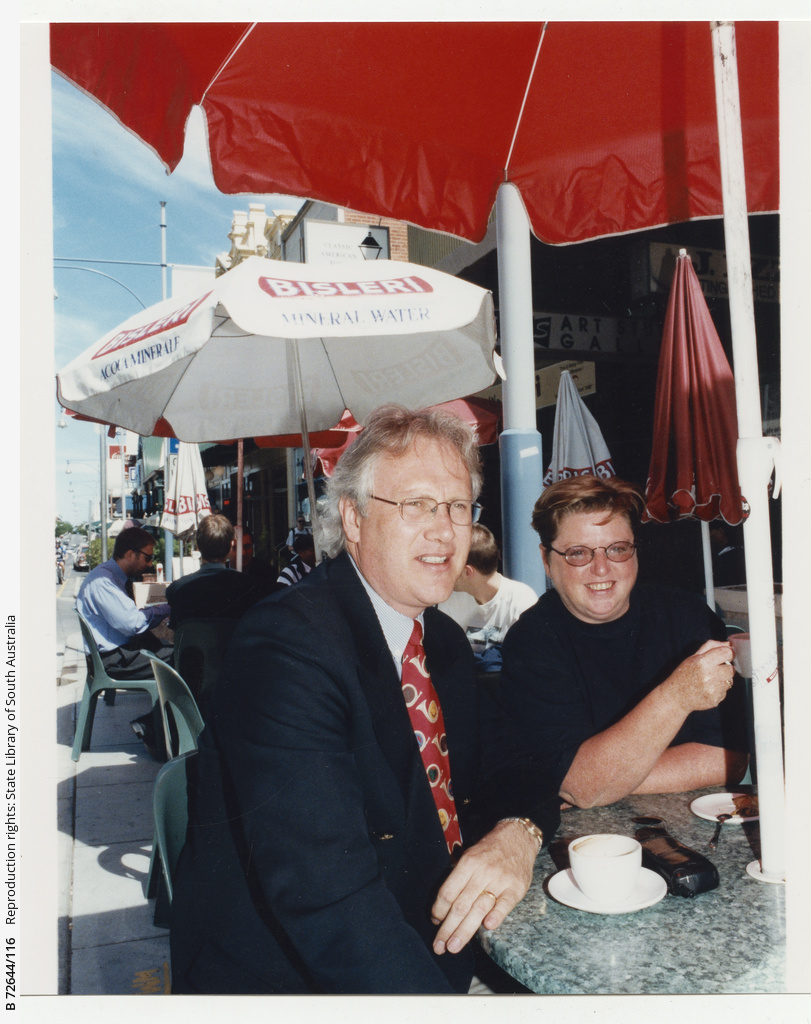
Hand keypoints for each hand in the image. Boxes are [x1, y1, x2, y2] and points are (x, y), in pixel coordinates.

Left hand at [430, 820, 537, 954]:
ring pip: (479, 908)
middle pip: (460, 904)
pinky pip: (505, 904)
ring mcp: (500, 880)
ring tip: (454, 946)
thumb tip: (443, 906)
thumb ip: (459, 878)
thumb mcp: (470, 856)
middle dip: (448, 928)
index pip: (448, 892)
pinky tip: (487, 927)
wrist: (518, 837)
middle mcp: (482, 872)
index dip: (439, 910)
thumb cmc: (489, 851)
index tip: (435, 922)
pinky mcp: (516, 888)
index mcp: (467, 863)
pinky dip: (496, 915)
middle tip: (439, 946)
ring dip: (465, 930)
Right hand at [667, 639, 734, 712]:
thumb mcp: (693, 657)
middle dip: (725, 668)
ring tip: (709, 680)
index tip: (724, 656)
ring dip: (722, 680)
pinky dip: (719, 690)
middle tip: (713, 670)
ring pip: (730, 681)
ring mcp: (713, 689)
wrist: (675, 697)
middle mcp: (709, 675)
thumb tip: (728, 644)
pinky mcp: (715, 700)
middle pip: (731, 668)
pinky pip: (725, 692)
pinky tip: (707, 689)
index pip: (727, 653)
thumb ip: (711, 647)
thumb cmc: (683, 675)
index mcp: (702, 662)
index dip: (728, 653)